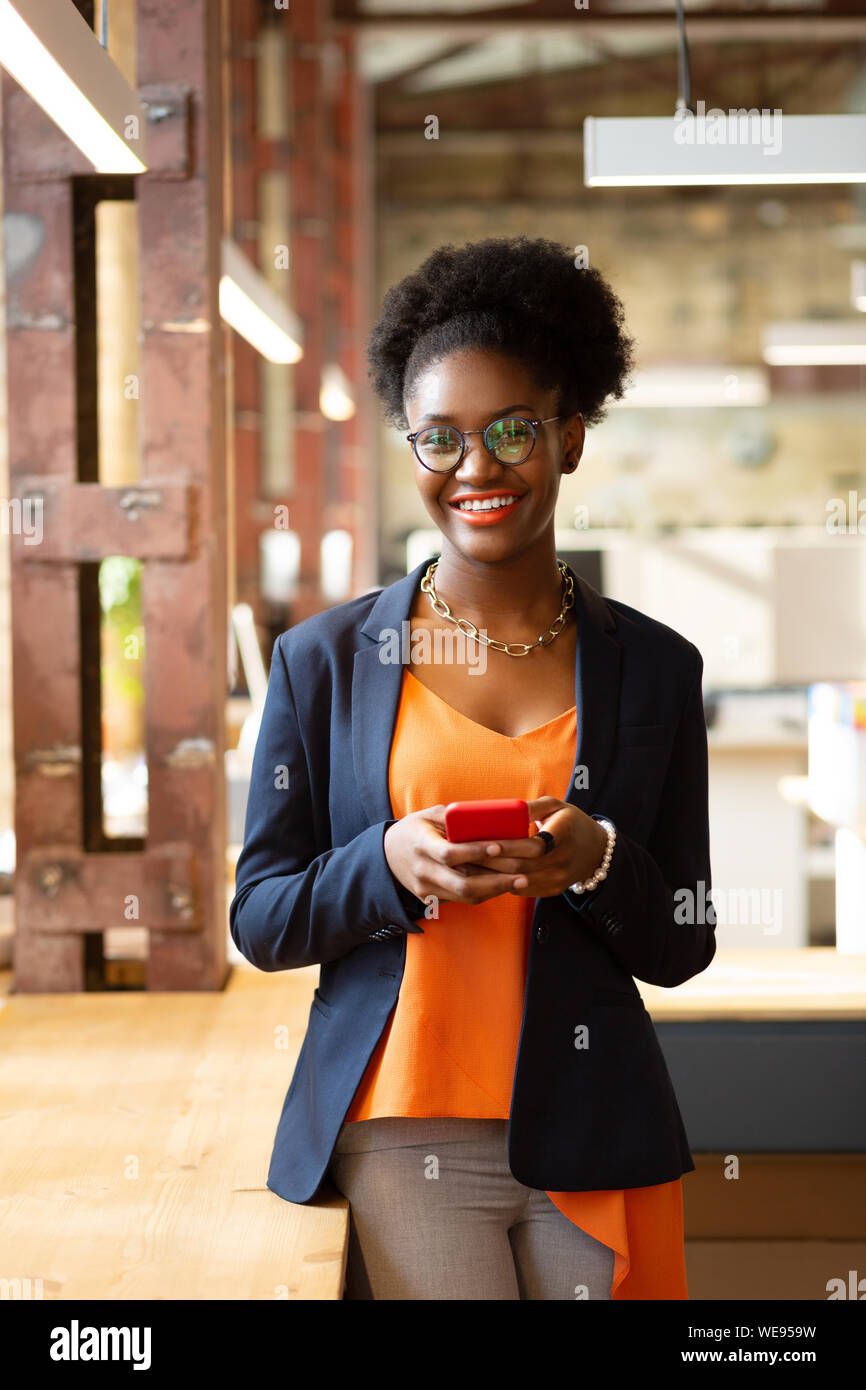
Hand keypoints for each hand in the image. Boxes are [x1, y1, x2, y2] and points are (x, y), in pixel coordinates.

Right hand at [384, 804, 526, 905]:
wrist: (387, 855)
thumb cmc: (416, 829)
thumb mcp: (430, 815)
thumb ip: (456, 817)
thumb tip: (491, 817)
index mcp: (422, 844)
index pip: (449, 853)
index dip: (474, 852)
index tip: (498, 847)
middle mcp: (423, 870)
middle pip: (462, 883)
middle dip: (496, 880)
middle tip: (524, 874)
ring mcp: (427, 888)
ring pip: (466, 895)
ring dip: (496, 890)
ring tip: (522, 881)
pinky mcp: (432, 899)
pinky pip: (463, 900)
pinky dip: (485, 893)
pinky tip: (504, 885)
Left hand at [477, 796, 609, 897]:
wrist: (594, 851)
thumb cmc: (569, 822)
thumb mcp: (555, 806)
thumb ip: (531, 807)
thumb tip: (503, 809)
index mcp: (564, 834)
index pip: (534, 845)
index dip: (510, 846)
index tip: (487, 844)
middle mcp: (563, 860)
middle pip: (522, 866)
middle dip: (492, 863)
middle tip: (467, 857)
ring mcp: (559, 878)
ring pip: (519, 881)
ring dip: (492, 876)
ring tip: (469, 868)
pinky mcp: (553, 890)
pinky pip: (523, 890)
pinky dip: (502, 884)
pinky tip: (484, 877)